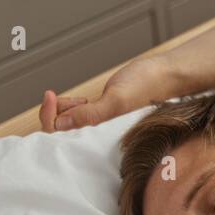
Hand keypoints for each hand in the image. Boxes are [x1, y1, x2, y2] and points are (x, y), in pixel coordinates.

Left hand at [39, 55, 172, 132]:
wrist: (164, 75)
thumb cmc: (145, 87)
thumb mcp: (116, 101)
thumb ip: (90, 115)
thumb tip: (60, 124)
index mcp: (101, 139)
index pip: (63, 139)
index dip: (50, 120)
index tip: (50, 96)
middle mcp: (98, 136)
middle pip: (62, 135)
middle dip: (52, 116)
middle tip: (52, 96)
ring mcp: (99, 126)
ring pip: (68, 125)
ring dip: (61, 110)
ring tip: (66, 98)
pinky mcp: (101, 116)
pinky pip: (77, 117)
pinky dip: (70, 107)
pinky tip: (79, 100)